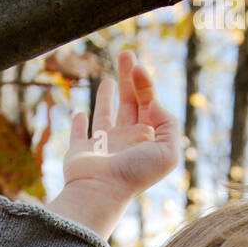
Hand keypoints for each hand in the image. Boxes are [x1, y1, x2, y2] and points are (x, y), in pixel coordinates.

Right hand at [63, 50, 180, 199]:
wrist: (100, 192)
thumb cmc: (134, 173)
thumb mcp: (167, 150)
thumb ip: (168, 123)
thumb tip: (153, 104)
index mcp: (145, 140)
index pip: (149, 104)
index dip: (145, 84)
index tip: (137, 68)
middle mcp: (125, 141)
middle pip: (130, 104)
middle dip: (129, 79)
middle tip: (126, 54)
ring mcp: (102, 147)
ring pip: (105, 116)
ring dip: (107, 97)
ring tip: (107, 79)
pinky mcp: (80, 152)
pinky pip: (79, 134)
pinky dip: (79, 123)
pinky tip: (80, 114)